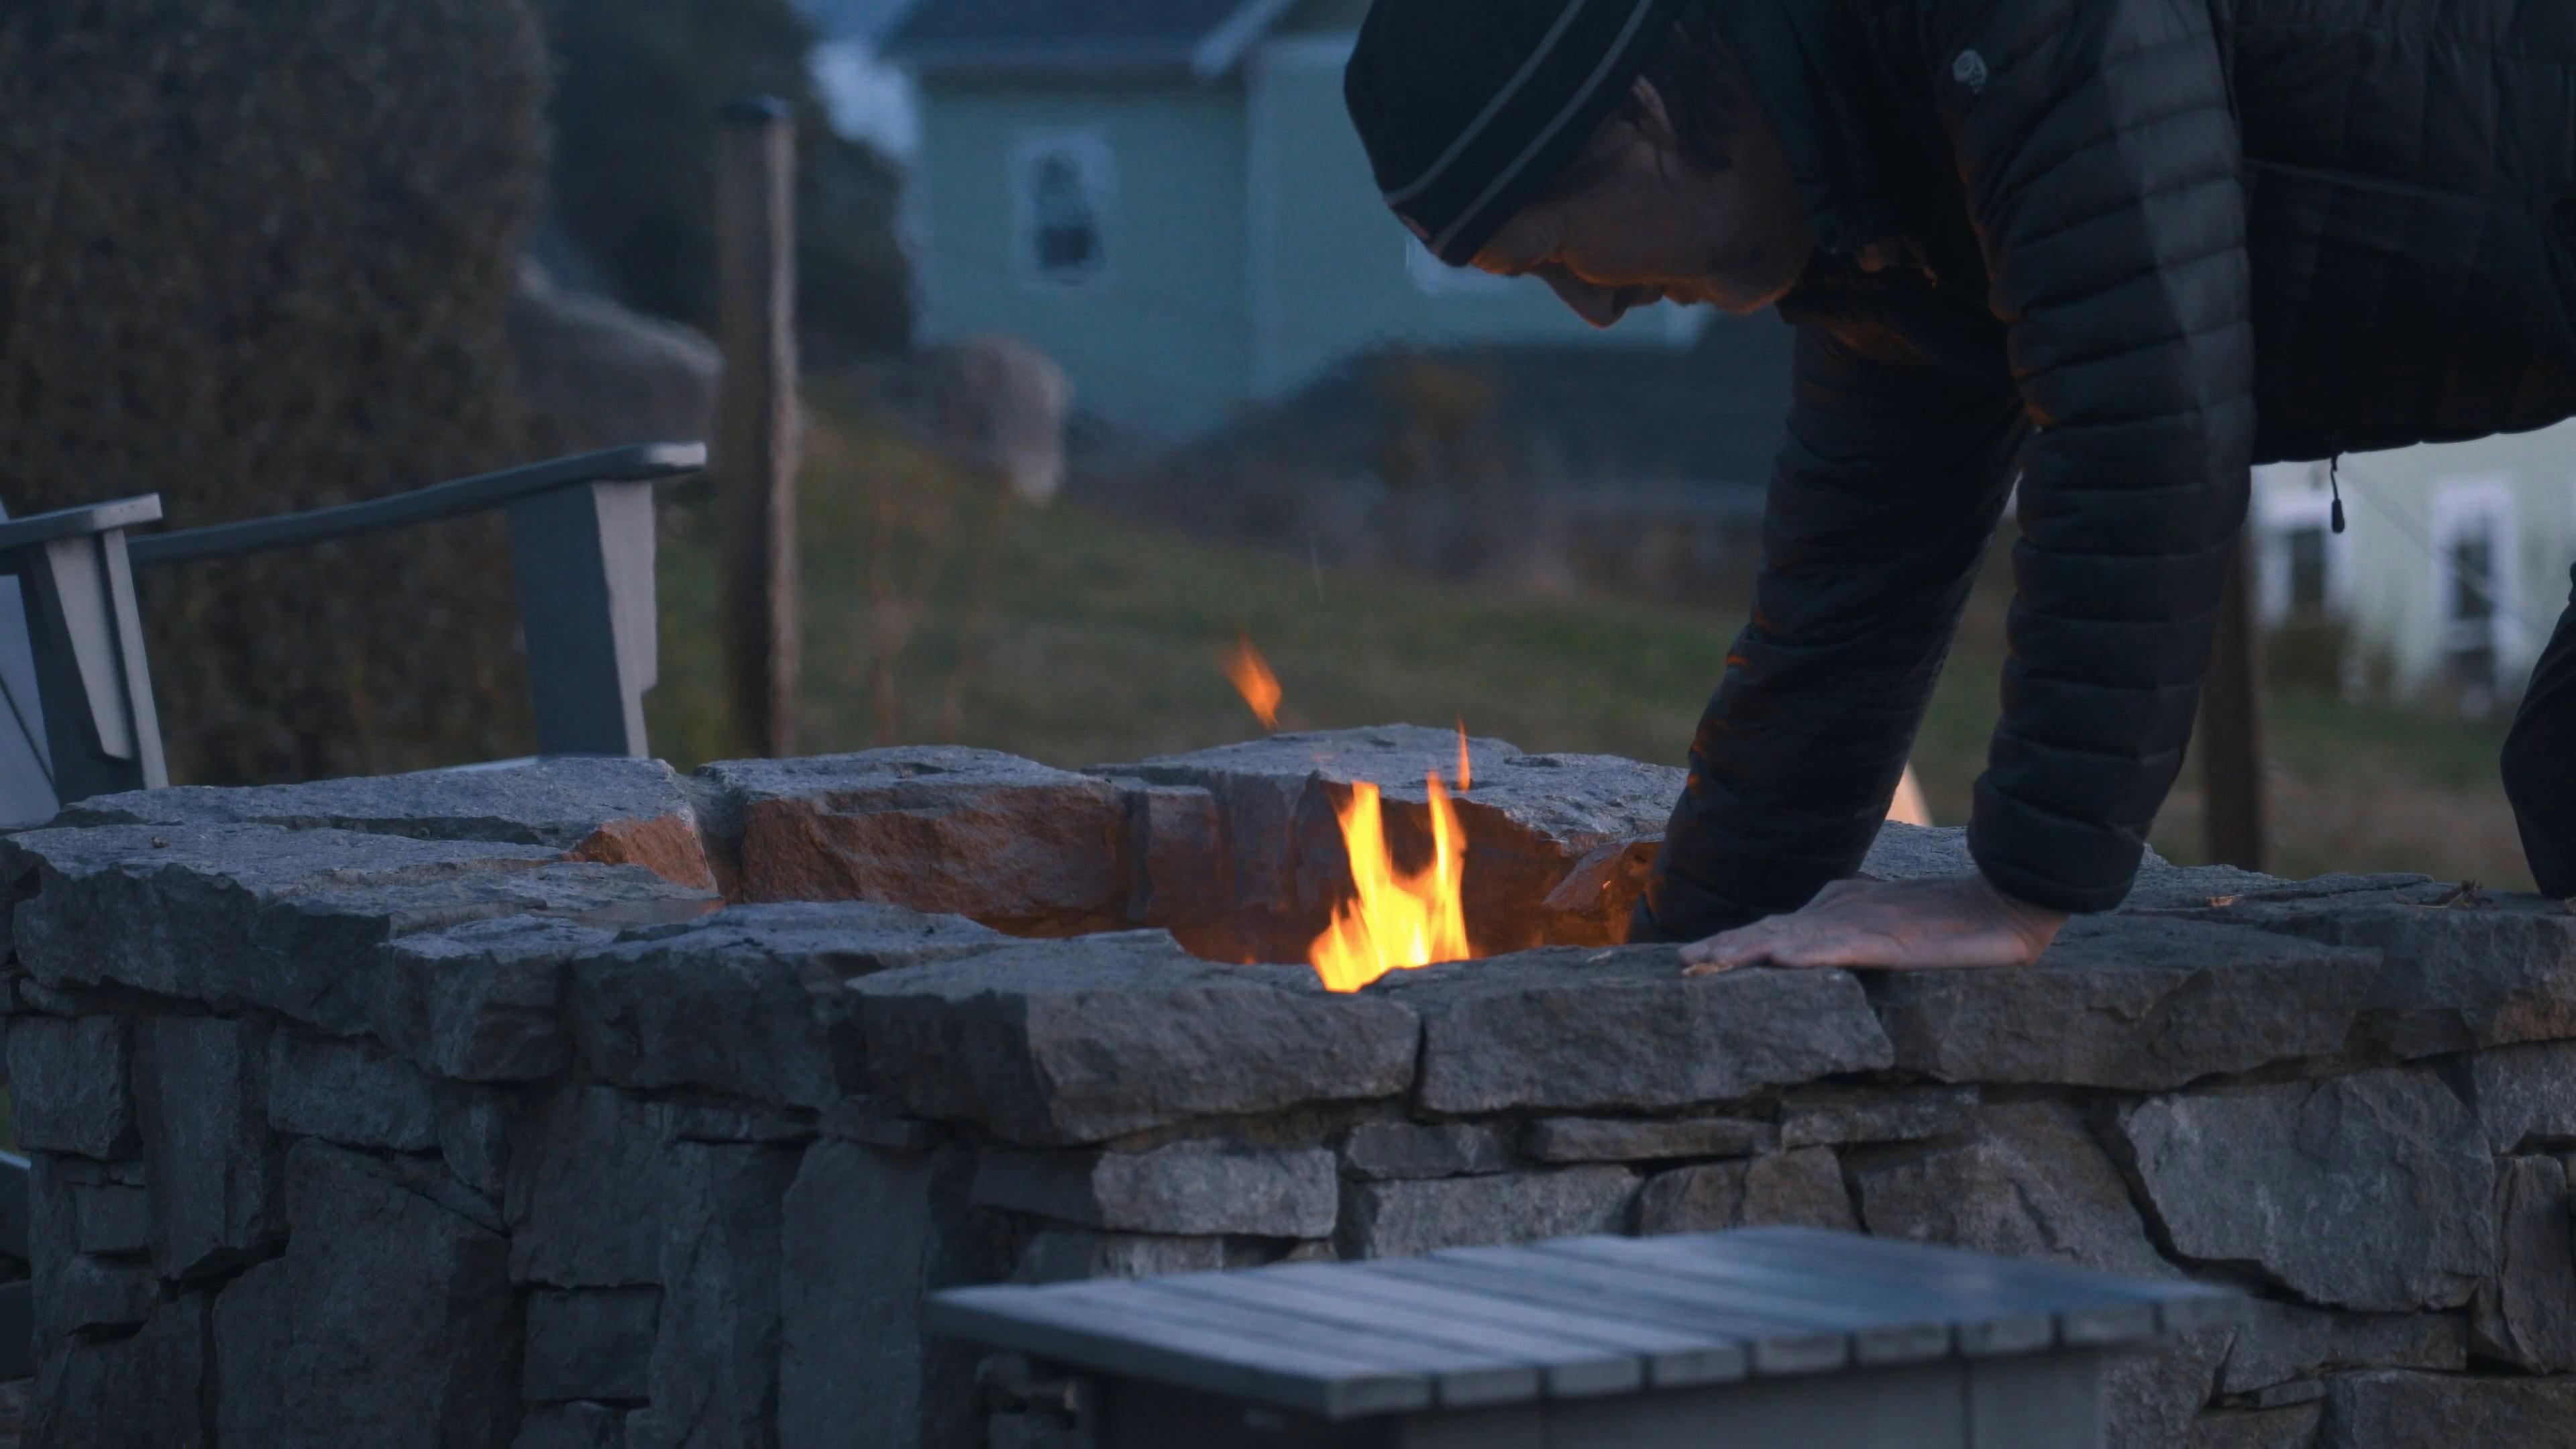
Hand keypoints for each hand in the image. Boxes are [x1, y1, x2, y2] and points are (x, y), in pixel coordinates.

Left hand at [1679, 875, 2066, 973]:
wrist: (2001, 897)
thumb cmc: (1945, 912)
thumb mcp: (1882, 920)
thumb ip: (1844, 927)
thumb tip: (1805, 944)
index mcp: (1834, 909)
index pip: (1771, 928)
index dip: (1731, 942)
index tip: (1690, 957)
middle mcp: (1838, 912)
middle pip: (1769, 931)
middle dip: (1724, 948)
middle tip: (1681, 964)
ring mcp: (1862, 925)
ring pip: (1793, 939)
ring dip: (1748, 951)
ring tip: (1708, 962)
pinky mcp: (1891, 941)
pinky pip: (1842, 947)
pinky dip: (1809, 954)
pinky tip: (1781, 960)